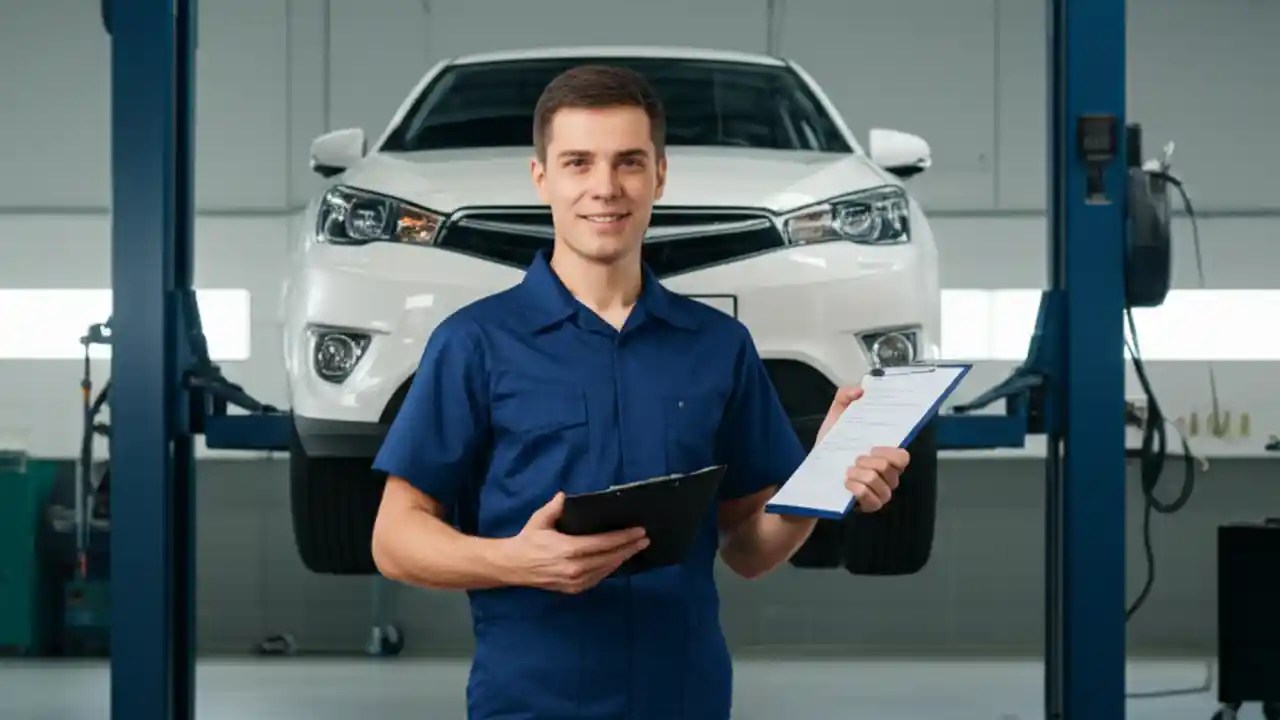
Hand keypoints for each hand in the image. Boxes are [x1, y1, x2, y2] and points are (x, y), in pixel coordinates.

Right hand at [500, 492, 648, 593]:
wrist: (513, 566)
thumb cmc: (528, 540)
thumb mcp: (539, 520)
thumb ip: (554, 508)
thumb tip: (564, 496)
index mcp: (568, 549)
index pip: (603, 543)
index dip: (622, 537)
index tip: (638, 531)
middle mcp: (574, 568)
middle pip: (609, 557)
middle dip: (629, 548)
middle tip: (644, 539)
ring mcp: (574, 581)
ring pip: (606, 569)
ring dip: (622, 559)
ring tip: (636, 548)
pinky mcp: (573, 589)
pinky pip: (598, 579)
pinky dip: (610, 569)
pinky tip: (618, 560)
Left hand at [816, 386, 910, 512]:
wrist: (812, 475)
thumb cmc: (829, 449)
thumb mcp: (834, 420)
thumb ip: (844, 399)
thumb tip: (860, 390)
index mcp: (884, 454)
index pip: (903, 456)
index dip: (892, 452)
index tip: (873, 447)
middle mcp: (887, 474)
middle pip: (892, 467)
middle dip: (870, 462)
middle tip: (855, 459)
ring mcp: (881, 491)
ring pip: (881, 483)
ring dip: (860, 476)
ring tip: (847, 472)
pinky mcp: (870, 505)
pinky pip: (873, 500)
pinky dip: (858, 491)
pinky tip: (847, 485)